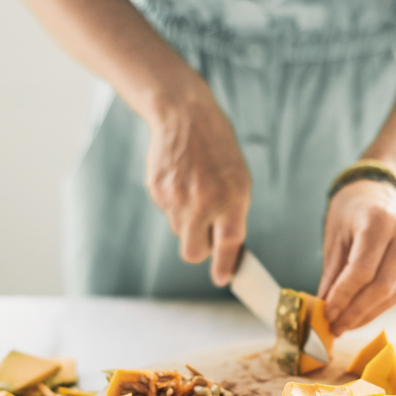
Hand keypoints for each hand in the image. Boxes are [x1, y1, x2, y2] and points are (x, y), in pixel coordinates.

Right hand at [145, 88, 250, 285]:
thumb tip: (226, 247)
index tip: (223, 280)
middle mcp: (203, 201)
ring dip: (188, 221)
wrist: (184, 115)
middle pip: (193, 252)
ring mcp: (176, 198)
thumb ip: (233, 214)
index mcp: (231, 197)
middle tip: (207, 236)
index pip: (228, 243)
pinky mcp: (157, 191)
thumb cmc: (218, 150)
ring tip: (195, 189)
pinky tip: (181, 180)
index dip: (225, 265)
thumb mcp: (238, 179)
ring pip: (180, 231)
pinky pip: (167, 213)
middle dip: (200, 250)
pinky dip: (175, 204)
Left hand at [318, 179, 395, 335]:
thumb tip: (323, 310)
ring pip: (394, 293)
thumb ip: (332, 274)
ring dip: (368, 315)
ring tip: (345, 326)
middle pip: (382, 286)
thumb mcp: (335, 237)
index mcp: (379, 220)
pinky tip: (361, 315)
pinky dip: (379, 307)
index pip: (362, 270)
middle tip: (335, 327)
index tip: (327, 315)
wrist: (380, 191)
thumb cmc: (351, 212)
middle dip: (356, 312)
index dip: (344, 297)